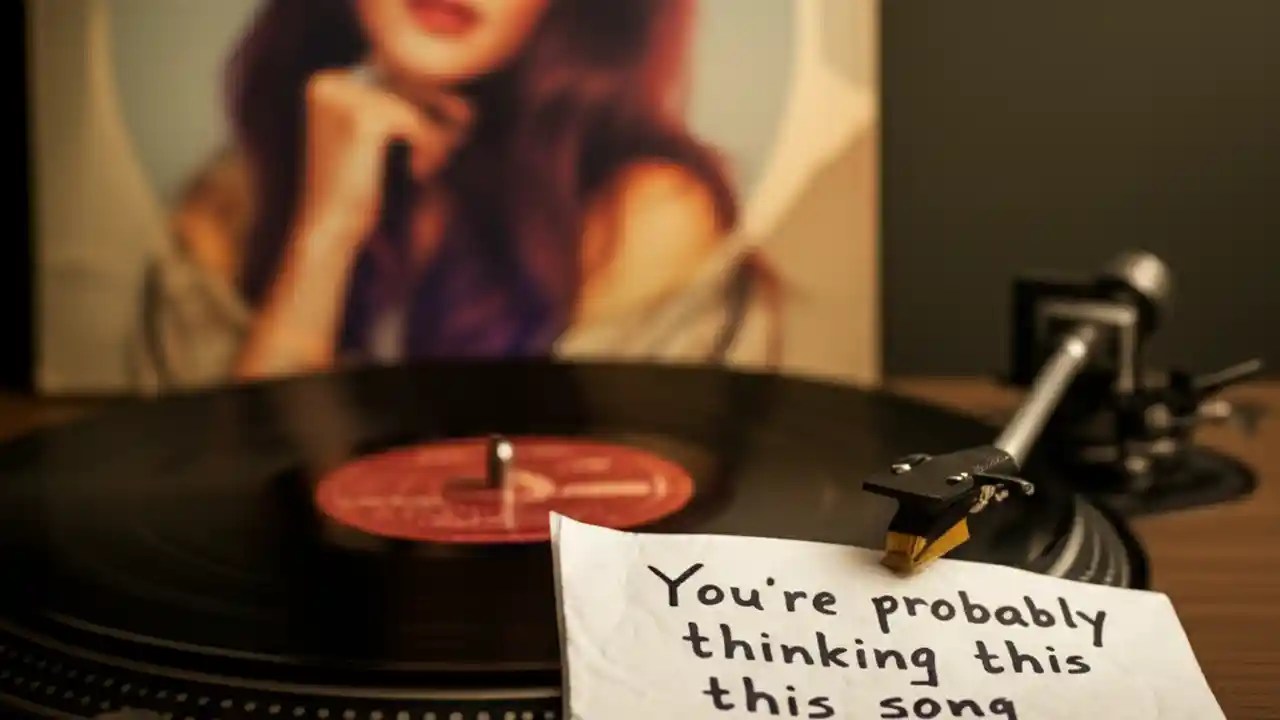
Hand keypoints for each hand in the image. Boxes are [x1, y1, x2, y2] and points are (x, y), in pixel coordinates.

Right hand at [294, 67, 472, 258]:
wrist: (330, 229)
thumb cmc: (360, 191)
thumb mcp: (380, 142)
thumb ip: (407, 106)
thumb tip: (464, 102)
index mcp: (328, 82)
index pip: (394, 72)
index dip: (424, 104)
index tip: (434, 140)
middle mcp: (331, 80)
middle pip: (408, 79)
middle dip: (437, 113)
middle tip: (449, 147)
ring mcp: (344, 96)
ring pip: (418, 98)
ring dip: (438, 131)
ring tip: (432, 164)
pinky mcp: (363, 117)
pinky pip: (419, 122)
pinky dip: (432, 147)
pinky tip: (420, 172)